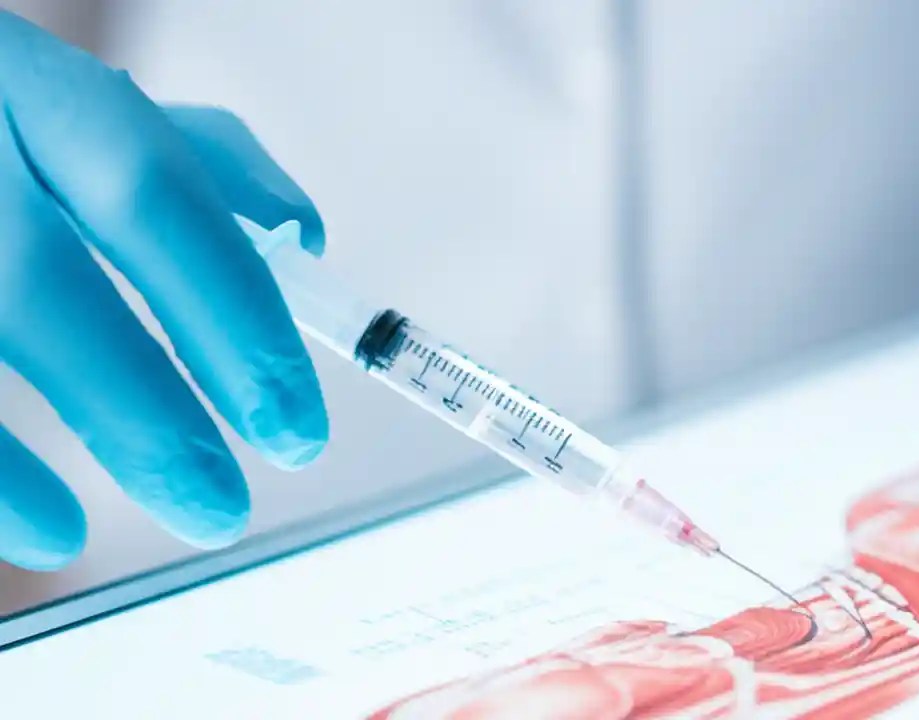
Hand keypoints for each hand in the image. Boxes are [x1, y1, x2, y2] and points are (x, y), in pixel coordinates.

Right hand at [0, 12, 327, 569]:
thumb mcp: (76, 110)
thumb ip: (195, 160)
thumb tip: (305, 233)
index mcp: (26, 84)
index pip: (153, 186)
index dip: (235, 311)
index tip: (298, 424)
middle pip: (39, 271)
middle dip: (152, 399)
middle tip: (233, 502)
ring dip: (84, 433)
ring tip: (186, 516)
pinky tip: (49, 531)